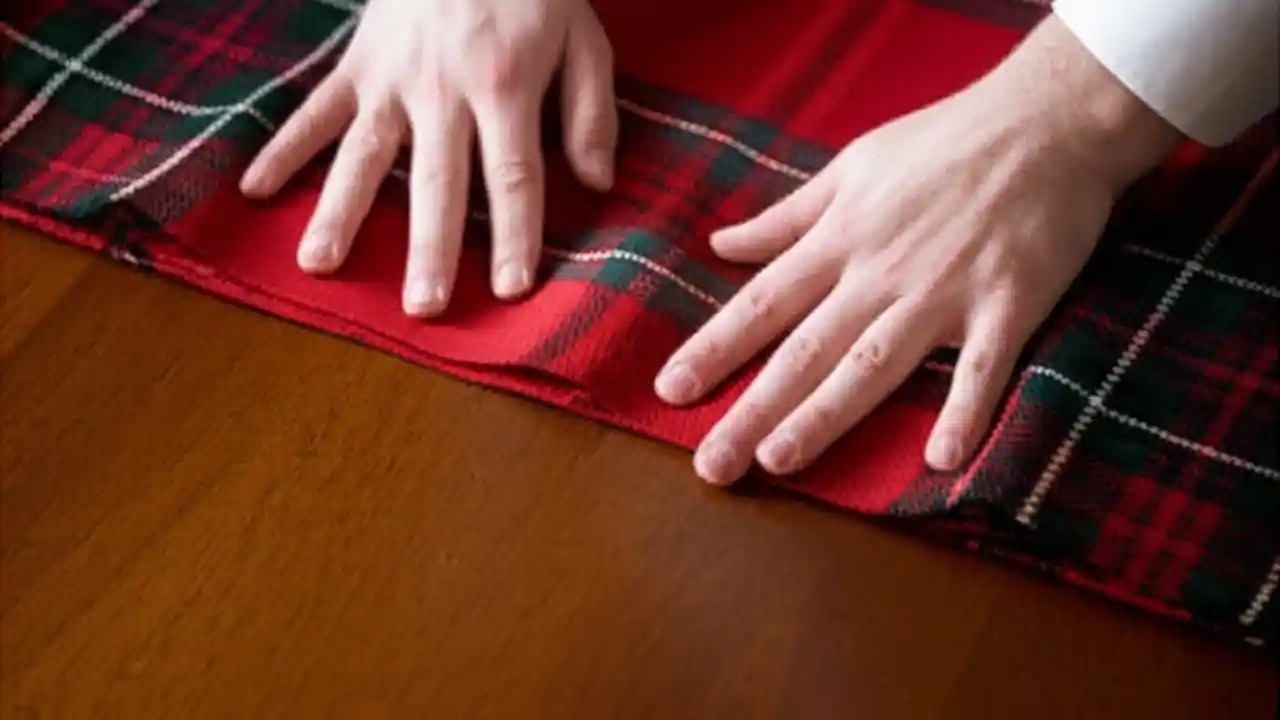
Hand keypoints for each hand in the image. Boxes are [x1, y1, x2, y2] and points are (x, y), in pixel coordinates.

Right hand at [240, 0, 616, 314]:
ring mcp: (391, 78)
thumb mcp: (584, 38)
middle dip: (431, 246)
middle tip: (422, 306)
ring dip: (341, 211)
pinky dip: (283, 147)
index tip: (512, 290)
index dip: (515, 234)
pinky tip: (257, 190)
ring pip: (364, 154)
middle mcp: (443, 89)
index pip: (512, 174)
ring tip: (320, 264)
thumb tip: (597, 184)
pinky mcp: (356, 63)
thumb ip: (592, 112)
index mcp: (505, 85)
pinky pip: (316, 109)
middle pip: (438, 181)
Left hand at [654, 17, 1179, 485]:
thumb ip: (788, 216)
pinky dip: (965, 411)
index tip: (670, 391)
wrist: (1049, 117)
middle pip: (804, 349)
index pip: (762, 303)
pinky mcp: (1008, 303)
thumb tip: (721, 244)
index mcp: (841, 237)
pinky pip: (982, 367)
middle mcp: (880, 271)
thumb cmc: (945, 139)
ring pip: (872, 363)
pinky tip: (941, 463)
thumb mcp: (852, 165)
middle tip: (711, 464)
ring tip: (778, 463)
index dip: (714, 349)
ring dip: (824, 416)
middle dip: (752, 408)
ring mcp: (943, 291)